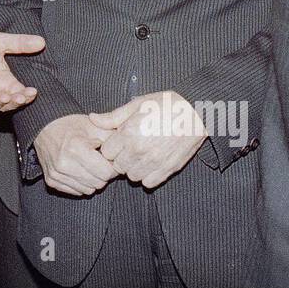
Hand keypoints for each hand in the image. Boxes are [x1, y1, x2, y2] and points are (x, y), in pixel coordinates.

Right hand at [33, 113, 118, 196]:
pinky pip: (76, 191)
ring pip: (88, 190)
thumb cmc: (72, 126)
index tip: (110, 159)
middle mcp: (64, 164)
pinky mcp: (51, 181)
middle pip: (98, 183)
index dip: (113, 167)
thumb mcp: (94, 126)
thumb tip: (125, 156)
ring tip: (90, 165)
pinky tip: (80, 170)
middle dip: (104, 174)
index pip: (106, 173)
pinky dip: (82, 183)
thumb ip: (112, 140)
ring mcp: (56, 174)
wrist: (44, 127)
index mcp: (75, 148)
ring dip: (93, 180)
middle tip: (101, 162)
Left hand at [91, 91, 205, 188]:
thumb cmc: (165, 104)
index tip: (119, 140)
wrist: (195, 112)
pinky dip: (148, 175)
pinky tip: (152, 162)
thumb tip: (92, 118)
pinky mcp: (167, 170)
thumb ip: (113, 117)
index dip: (112, 146)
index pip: (107, 152)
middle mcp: (139, 150)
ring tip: (142, 154)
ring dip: (134, 167)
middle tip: (131, 146)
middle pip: (117, 166)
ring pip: (132, 176)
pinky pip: (148, 182)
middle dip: (121, 157)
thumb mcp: (137, 104)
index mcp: (128, 133)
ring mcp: (154, 162)